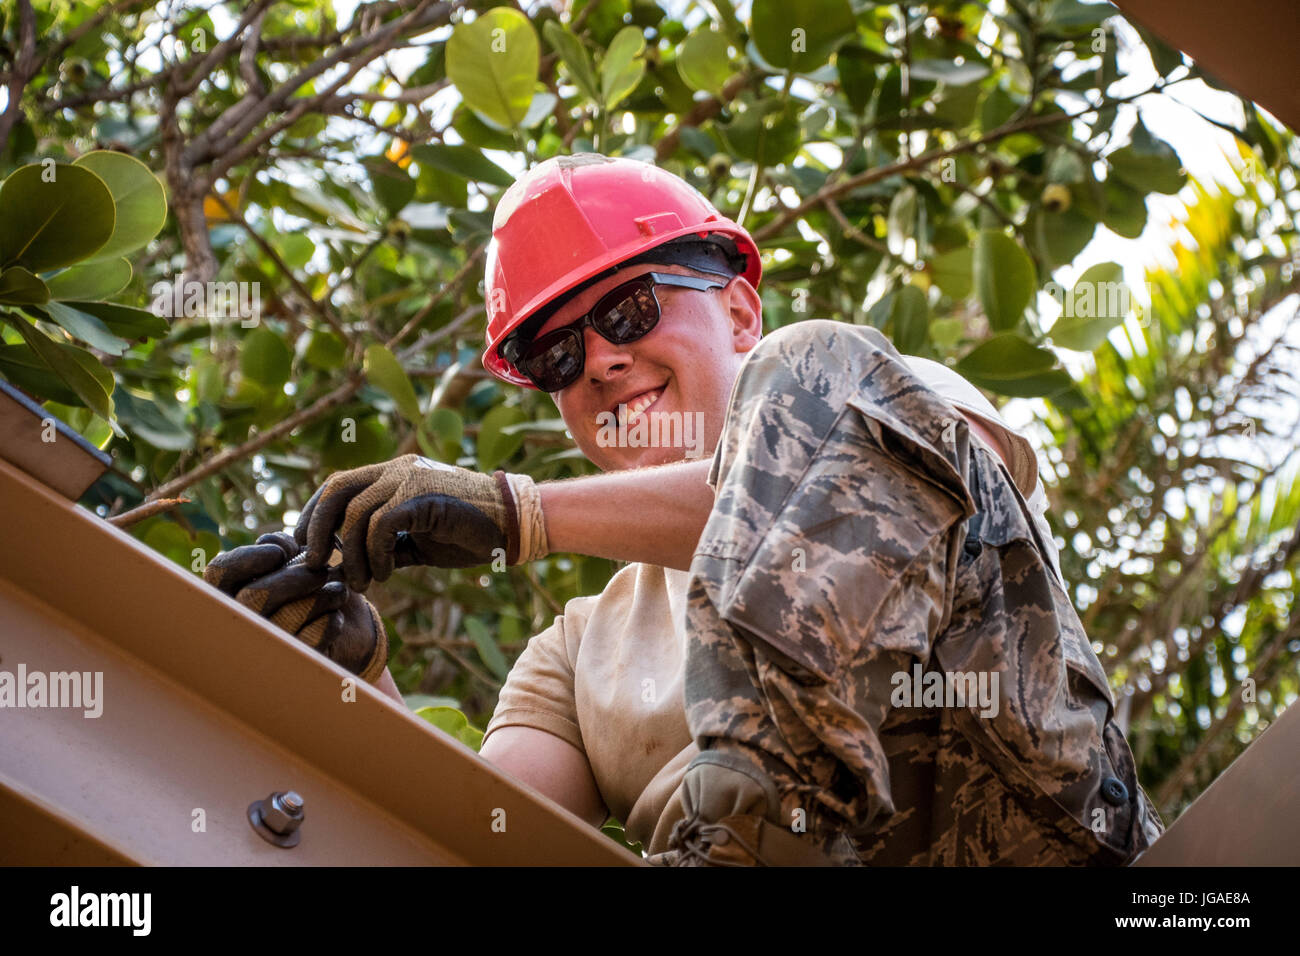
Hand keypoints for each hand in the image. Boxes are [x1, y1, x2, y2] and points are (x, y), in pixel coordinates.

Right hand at [203, 532, 388, 682]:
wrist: (345, 632)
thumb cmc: (311, 589)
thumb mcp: (293, 561)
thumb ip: (278, 545)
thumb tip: (272, 542)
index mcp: (228, 597)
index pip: (219, 574)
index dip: (249, 558)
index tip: (281, 552)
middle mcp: (239, 627)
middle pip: (254, 597)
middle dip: (296, 577)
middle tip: (322, 571)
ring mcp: (265, 650)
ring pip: (287, 619)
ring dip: (321, 597)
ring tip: (339, 589)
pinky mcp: (295, 666)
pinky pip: (313, 639)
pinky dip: (330, 621)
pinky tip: (336, 614)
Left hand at [292, 455, 547, 591]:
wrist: (514, 523)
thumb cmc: (469, 532)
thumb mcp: (418, 539)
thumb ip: (387, 543)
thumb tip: (351, 565)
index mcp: (394, 472)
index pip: (339, 484)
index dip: (314, 513)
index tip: (307, 544)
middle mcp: (397, 468)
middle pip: (337, 490)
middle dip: (318, 528)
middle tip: (317, 563)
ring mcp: (410, 479)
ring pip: (356, 513)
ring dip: (351, 554)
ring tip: (362, 581)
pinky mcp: (423, 497)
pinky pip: (382, 524)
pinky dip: (376, 553)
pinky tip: (386, 573)